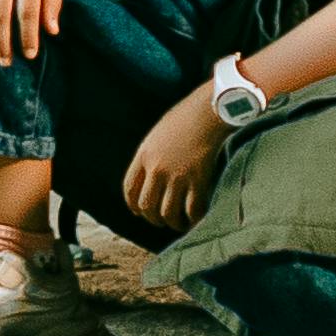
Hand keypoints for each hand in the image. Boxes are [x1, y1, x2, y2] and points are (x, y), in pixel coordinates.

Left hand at [118, 87, 227, 233]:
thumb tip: (152, 173)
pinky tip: (196, 220)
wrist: (206, 112)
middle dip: (152, 218)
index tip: (139, 211)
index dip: (133, 205)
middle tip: (161, 221)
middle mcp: (157, 170)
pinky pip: (192, 210)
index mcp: (143, 156)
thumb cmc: (185, 118)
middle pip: (147, 205)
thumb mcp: (157, 135)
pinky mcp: (198, 181)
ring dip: (173, 223)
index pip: (129, 189)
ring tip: (179, 224)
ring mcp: (177, 177)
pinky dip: (193, 219)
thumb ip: (152, 155)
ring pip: (168, 213)